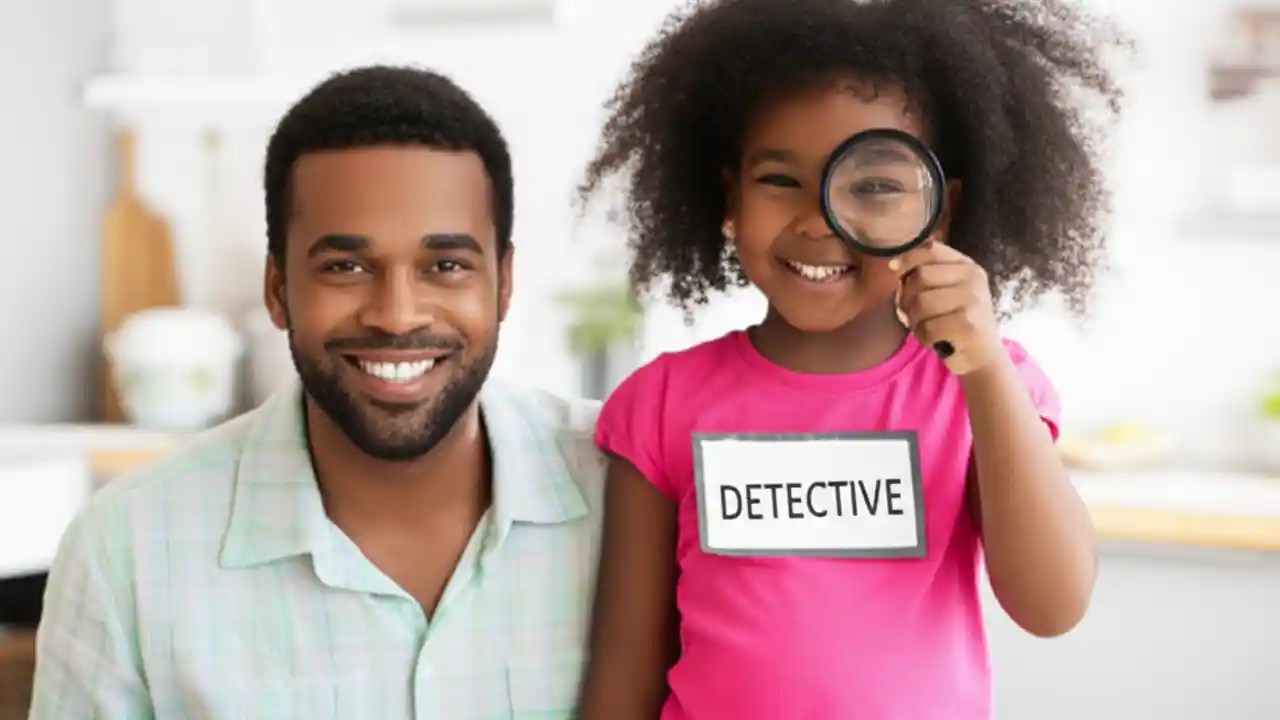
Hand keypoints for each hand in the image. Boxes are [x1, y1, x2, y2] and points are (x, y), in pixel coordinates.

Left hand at [889, 241, 1001, 375]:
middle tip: (914, 314)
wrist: (983, 355)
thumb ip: (925, 274)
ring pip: (921, 303)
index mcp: (967, 266)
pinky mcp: (969, 325)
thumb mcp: (947, 291)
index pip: (931, 250)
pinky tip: (936, 341)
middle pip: (920, 277)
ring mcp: (973, 300)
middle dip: (907, 298)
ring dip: (915, 321)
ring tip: (927, 328)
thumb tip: (893, 264)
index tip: (897, 275)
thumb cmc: (956, 321)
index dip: (908, 260)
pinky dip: (924, 337)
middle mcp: (973, 278)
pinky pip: (928, 327)